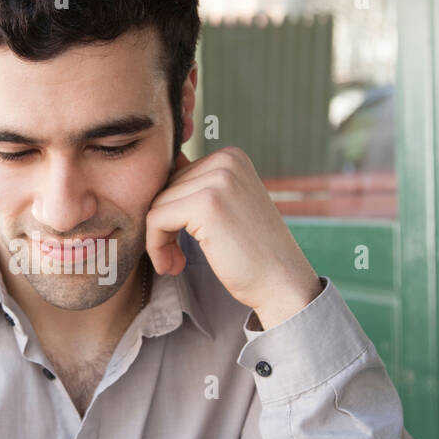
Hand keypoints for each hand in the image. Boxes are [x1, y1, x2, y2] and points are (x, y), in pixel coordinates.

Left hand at [144, 146, 321, 329]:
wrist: (282, 283)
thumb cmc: (253, 252)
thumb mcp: (229, 206)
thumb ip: (200, 187)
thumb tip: (167, 168)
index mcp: (231, 156)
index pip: (175, 176)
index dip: (172, 213)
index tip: (180, 243)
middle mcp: (226, 160)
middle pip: (164, 189)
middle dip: (164, 227)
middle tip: (177, 258)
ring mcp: (217, 180)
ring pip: (156, 204)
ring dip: (159, 240)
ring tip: (176, 263)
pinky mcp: (205, 204)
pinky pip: (156, 220)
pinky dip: (156, 247)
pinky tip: (174, 266)